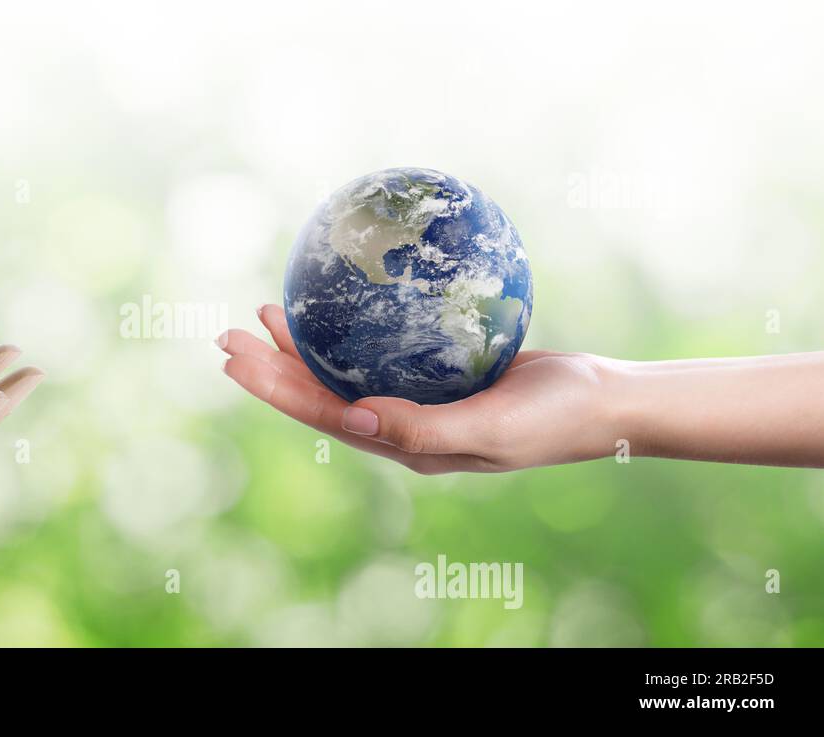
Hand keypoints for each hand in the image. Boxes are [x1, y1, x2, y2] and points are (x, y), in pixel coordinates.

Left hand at [218, 304, 616, 473]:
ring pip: (343, 373)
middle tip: (227, 333)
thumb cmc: (552, 420)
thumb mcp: (488, 430)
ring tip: (268, 314)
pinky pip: (379, 352)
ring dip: (302, 348)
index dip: (273, 389)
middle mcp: (401, 427)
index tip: (233, 360)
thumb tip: (349, 418)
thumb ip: (420, 428)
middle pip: (320, 394)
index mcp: (404, 445)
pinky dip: (349, 331)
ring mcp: (418, 402)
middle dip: (270, 368)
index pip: (323, 414)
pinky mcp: (437, 378)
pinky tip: (339, 306)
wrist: (603, 402)